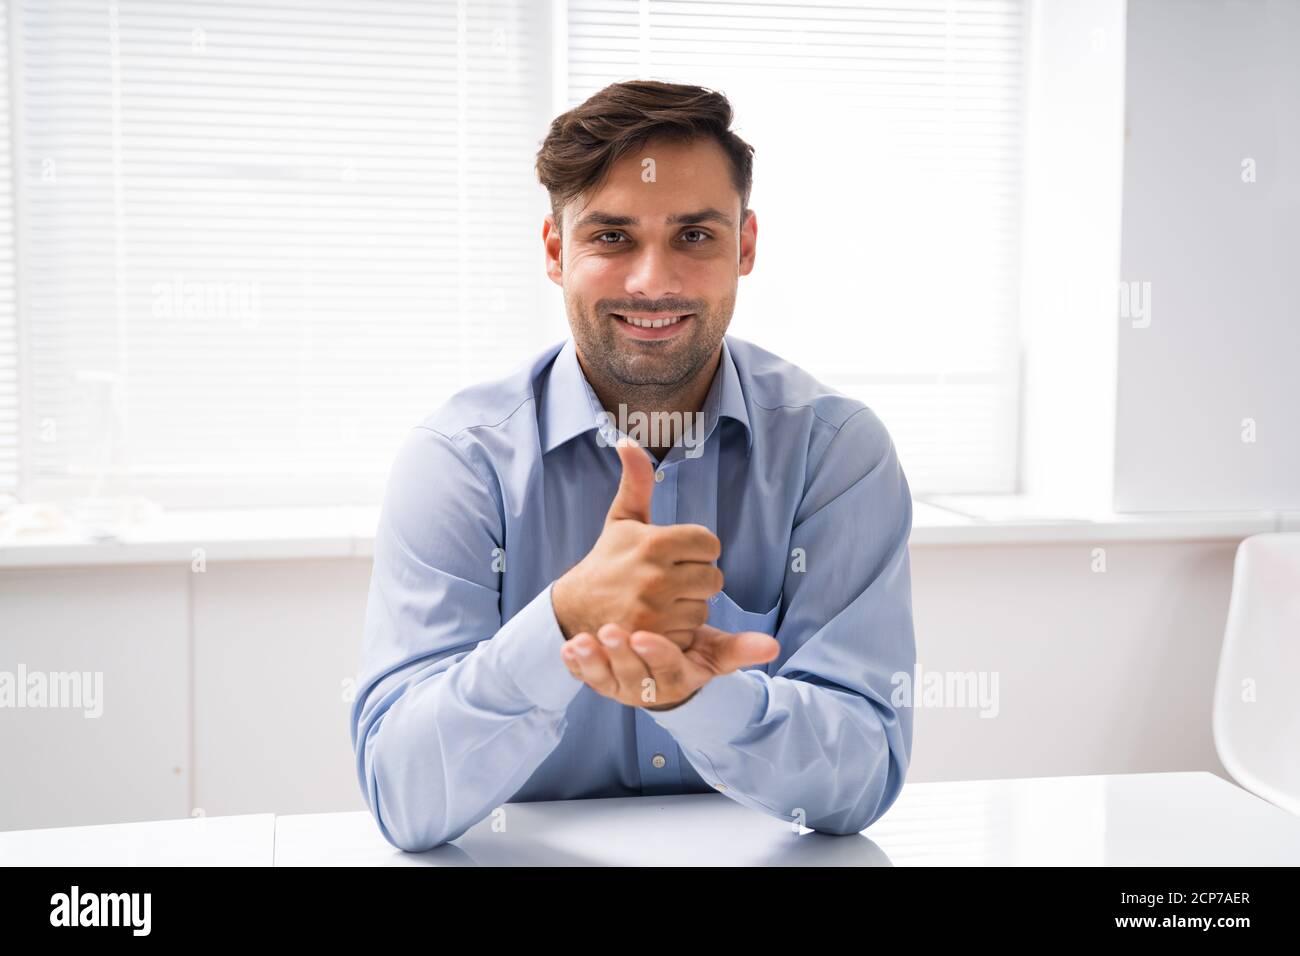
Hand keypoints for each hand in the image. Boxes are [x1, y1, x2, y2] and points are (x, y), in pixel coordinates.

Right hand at [552, 438, 722, 649]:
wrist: (574, 611)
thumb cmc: (607, 562)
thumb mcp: (622, 520)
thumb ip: (635, 482)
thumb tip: (626, 440)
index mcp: (653, 542)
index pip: (709, 543)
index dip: (698, 550)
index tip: (677, 556)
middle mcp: (655, 576)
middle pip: (713, 578)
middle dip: (696, 580)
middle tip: (669, 581)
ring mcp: (654, 611)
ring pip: (703, 607)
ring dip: (688, 606)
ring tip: (661, 602)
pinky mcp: (653, 639)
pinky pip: (691, 632)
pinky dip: (679, 631)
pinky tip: (658, 623)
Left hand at [560, 622, 779, 710]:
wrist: (654, 670)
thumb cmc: (686, 653)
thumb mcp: (711, 653)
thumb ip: (738, 650)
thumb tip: (773, 647)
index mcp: (677, 679)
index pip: (669, 669)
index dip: (657, 655)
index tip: (646, 637)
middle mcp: (646, 687)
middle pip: (633, 674)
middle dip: (620, 655)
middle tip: (610, 632)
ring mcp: (619, 686)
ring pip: (605, 676)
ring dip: (594, 660)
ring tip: (583, 639)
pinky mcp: (596, 678)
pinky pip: (583, 674)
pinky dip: (574, 663)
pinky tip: (566, 647)